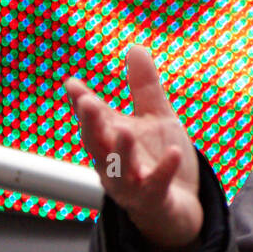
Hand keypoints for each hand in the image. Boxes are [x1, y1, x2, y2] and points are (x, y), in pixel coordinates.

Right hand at [63, 45, 202, 251]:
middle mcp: (115, 162)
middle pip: (96, 144)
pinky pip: (157, 184)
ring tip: (125, 129)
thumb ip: (144, 87)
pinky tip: (176, 153)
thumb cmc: (159, 159)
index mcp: (112, 139)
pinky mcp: (153, 197)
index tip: (73, 85)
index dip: (82, 103)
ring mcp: (132, 183)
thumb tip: (135, 47)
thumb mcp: (156, 118)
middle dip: (90, 124)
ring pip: (119, 168)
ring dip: (120, 150)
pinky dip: (164, 170)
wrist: (179, 204)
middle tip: (86, 102)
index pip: (93, 119)